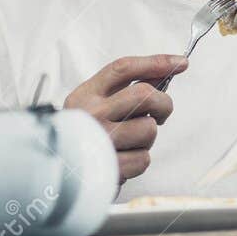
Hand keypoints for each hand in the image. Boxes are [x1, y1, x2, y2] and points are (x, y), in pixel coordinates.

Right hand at [64, 54, 185, 184]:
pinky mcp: (107, 166)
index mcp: (86, 94)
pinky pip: (143, 159)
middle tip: (160, 114)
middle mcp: (90, 114)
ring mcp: (98, 140)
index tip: (180, 62)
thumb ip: (125, 89)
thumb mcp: (96, 106)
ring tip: (131, 143)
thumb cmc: (84, 136)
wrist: (56, 173)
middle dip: (164, 104)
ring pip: (149, 128)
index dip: (156, 62)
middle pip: (144, 94)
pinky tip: (123, 160)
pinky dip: (139, 161)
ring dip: (148, 138)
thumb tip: (163, 73)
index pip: (123, 68)